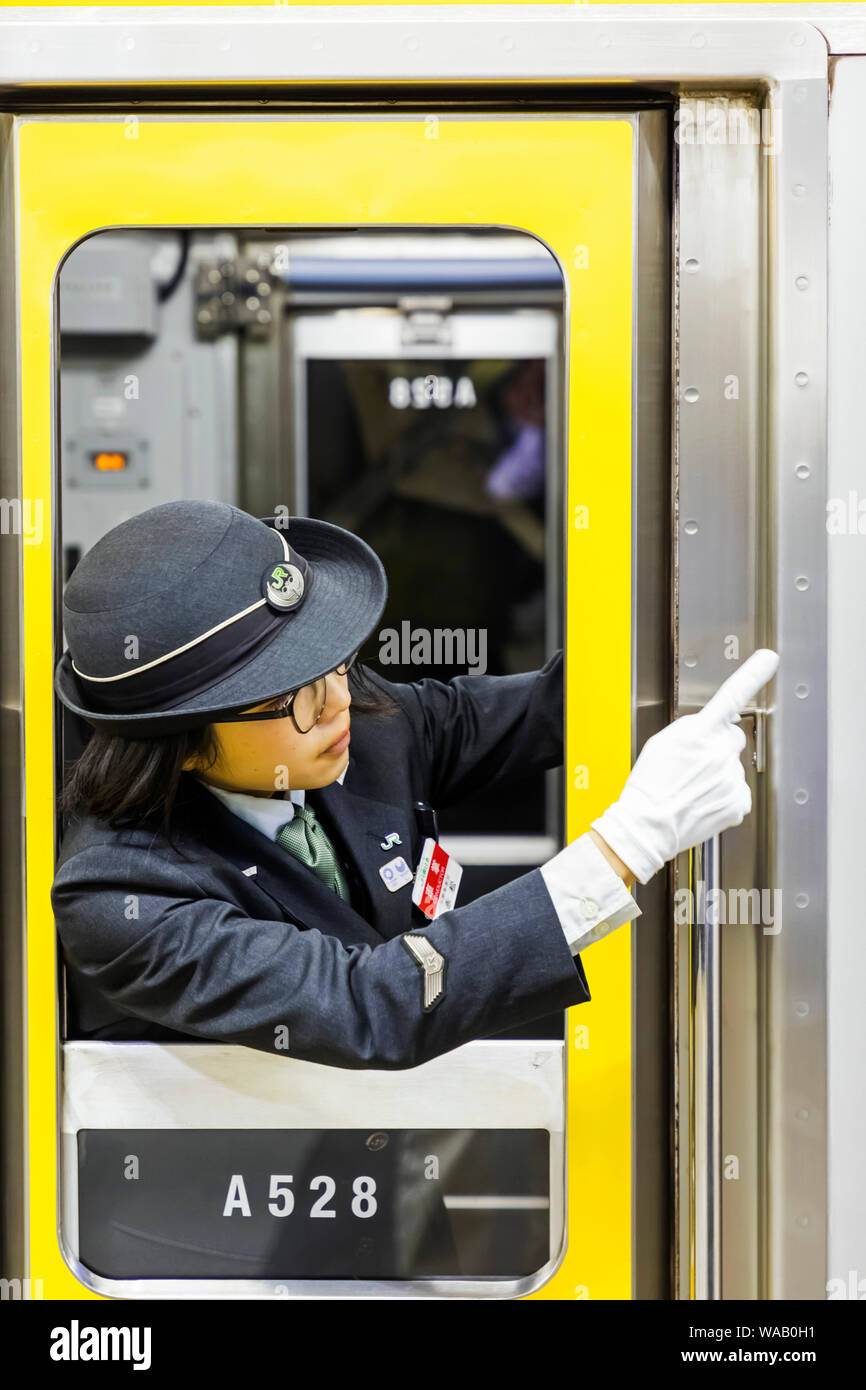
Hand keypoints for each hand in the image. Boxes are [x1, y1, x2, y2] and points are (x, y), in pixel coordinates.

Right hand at [590, 649, 778, 884]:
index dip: (752, 675)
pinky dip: (723, 796)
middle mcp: (719, 754)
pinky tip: (702, 800)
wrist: (648, 825)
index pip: (729, 697)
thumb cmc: (649, 786)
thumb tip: (710, 728)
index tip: (769, 659)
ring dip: (717, 774)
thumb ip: (691, 730)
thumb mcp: (662, 744)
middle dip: (719, 745)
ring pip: (732, 767)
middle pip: (732, 737)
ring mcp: (731, 779)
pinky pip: (737, 791)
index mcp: (697, 734)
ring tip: (691, 787)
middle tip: (696, 763)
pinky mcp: (738, 802)